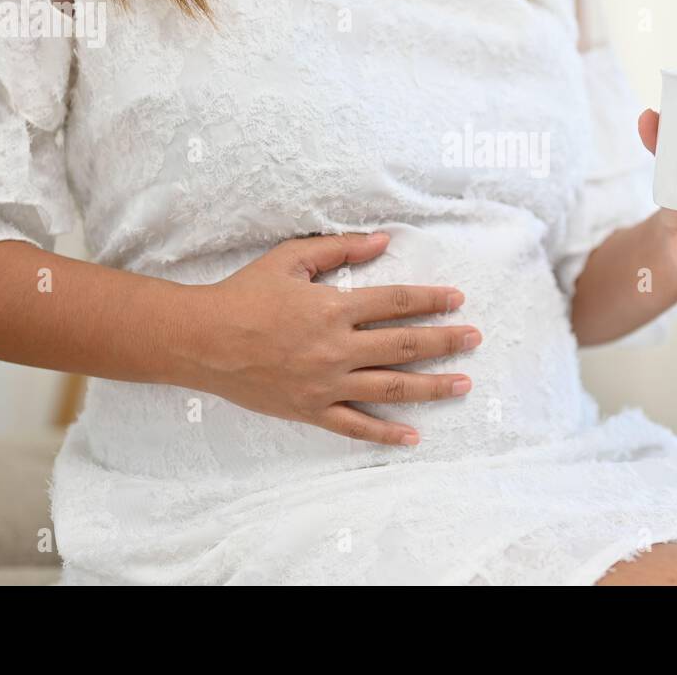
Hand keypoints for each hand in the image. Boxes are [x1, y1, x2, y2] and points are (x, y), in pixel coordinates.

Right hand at [177, 232, 479, 445]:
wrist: (201, 340)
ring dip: (432, 387)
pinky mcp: (310, 410)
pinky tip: (412, 436)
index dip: (432, 300)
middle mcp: (337, 347)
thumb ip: (340, 248)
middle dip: (445, 341)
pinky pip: (354, 425)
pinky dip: (384, 433)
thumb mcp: (290, 258)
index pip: (397, 302)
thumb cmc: (244, 293)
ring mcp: (325, 383)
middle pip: (404, 345)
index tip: (458, 300)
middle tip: (475, 339)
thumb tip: (383, 240)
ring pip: (390, 387)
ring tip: (464, 385)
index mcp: (334, 307)